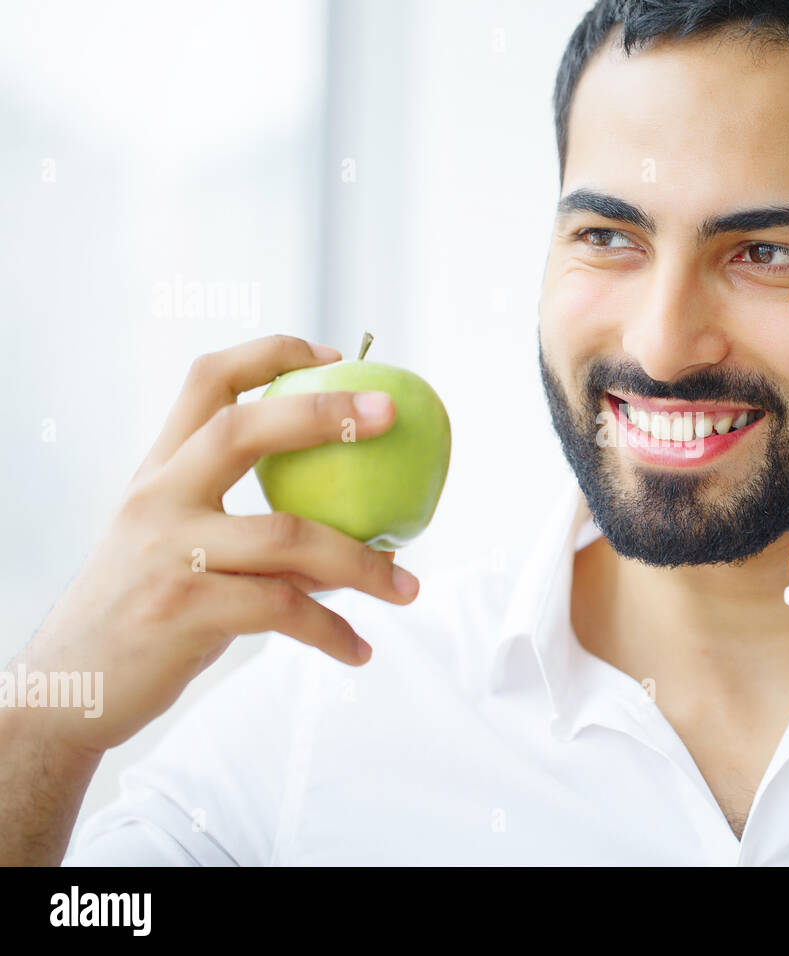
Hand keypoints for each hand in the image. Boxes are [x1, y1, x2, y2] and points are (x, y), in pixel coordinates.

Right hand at [12, 334, 420, 755]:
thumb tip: (359, 534)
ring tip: (409, 588)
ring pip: (288, 537)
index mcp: (159, 473)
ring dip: (363, 564)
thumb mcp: (182, 553)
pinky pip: (283, 610)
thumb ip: (254, 532)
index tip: (334, 357)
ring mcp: (167, 553)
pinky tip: (358, 650)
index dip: (271, 355)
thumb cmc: (144, 617)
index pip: (207, 382)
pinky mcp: (181, 611)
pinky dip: (331, 631)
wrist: (66, 692)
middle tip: (391, 415)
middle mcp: (158, 500)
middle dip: (324, 414)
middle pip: (242, 431)